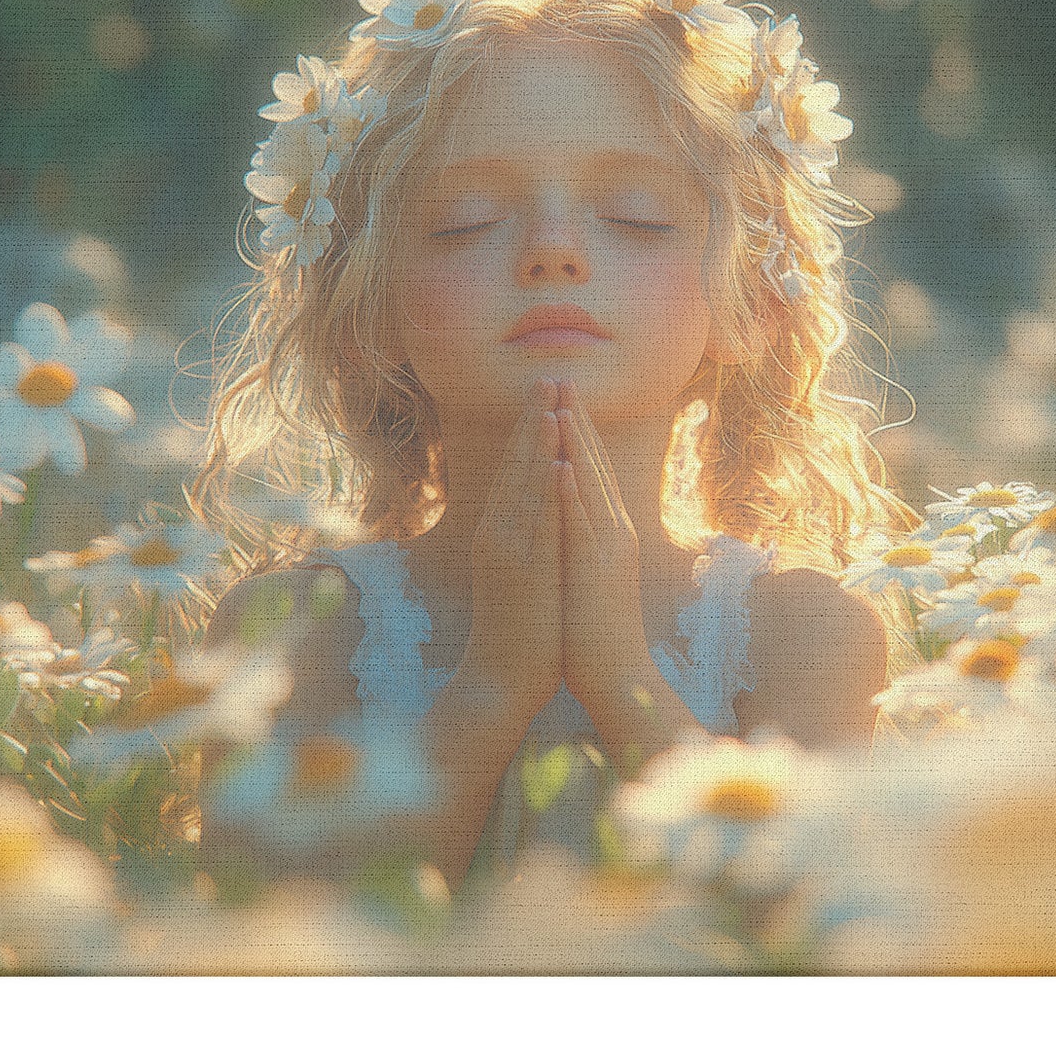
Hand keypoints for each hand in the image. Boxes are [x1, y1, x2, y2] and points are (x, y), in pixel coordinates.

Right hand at [460, 378, 562, 710]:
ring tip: (551, 405)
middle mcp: (499, 532)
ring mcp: (509, 551)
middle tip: (548, 377)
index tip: (547, 391)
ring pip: (524, 487)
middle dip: (533, 420)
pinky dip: (546, 490)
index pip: (516, 468)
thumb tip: (541, 502)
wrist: (503, 677)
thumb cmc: (520, 626)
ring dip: (538, 444)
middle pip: (516, 466)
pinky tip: (556, 462)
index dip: (531, 427)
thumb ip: (526, 532)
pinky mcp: (524, 573)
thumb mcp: (521, 568)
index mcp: (500, 530)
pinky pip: (537, 523)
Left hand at [555, 380, 655, 709]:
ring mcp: (607, 548)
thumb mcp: (589, 572)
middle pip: (595, 464)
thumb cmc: (595, 629)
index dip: (578, 429)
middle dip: (577, 419)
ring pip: (591, 485)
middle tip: (562, 376)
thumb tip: (572, 513)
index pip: (593, 468)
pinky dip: (573, 491)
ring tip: (562, 403)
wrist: (615, 676)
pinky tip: (562, 463)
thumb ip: (585, 538)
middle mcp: (614, 530)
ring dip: (576, 442)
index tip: (561, 393)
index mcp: (610, 529)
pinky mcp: (595, 570)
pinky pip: (582, 524)